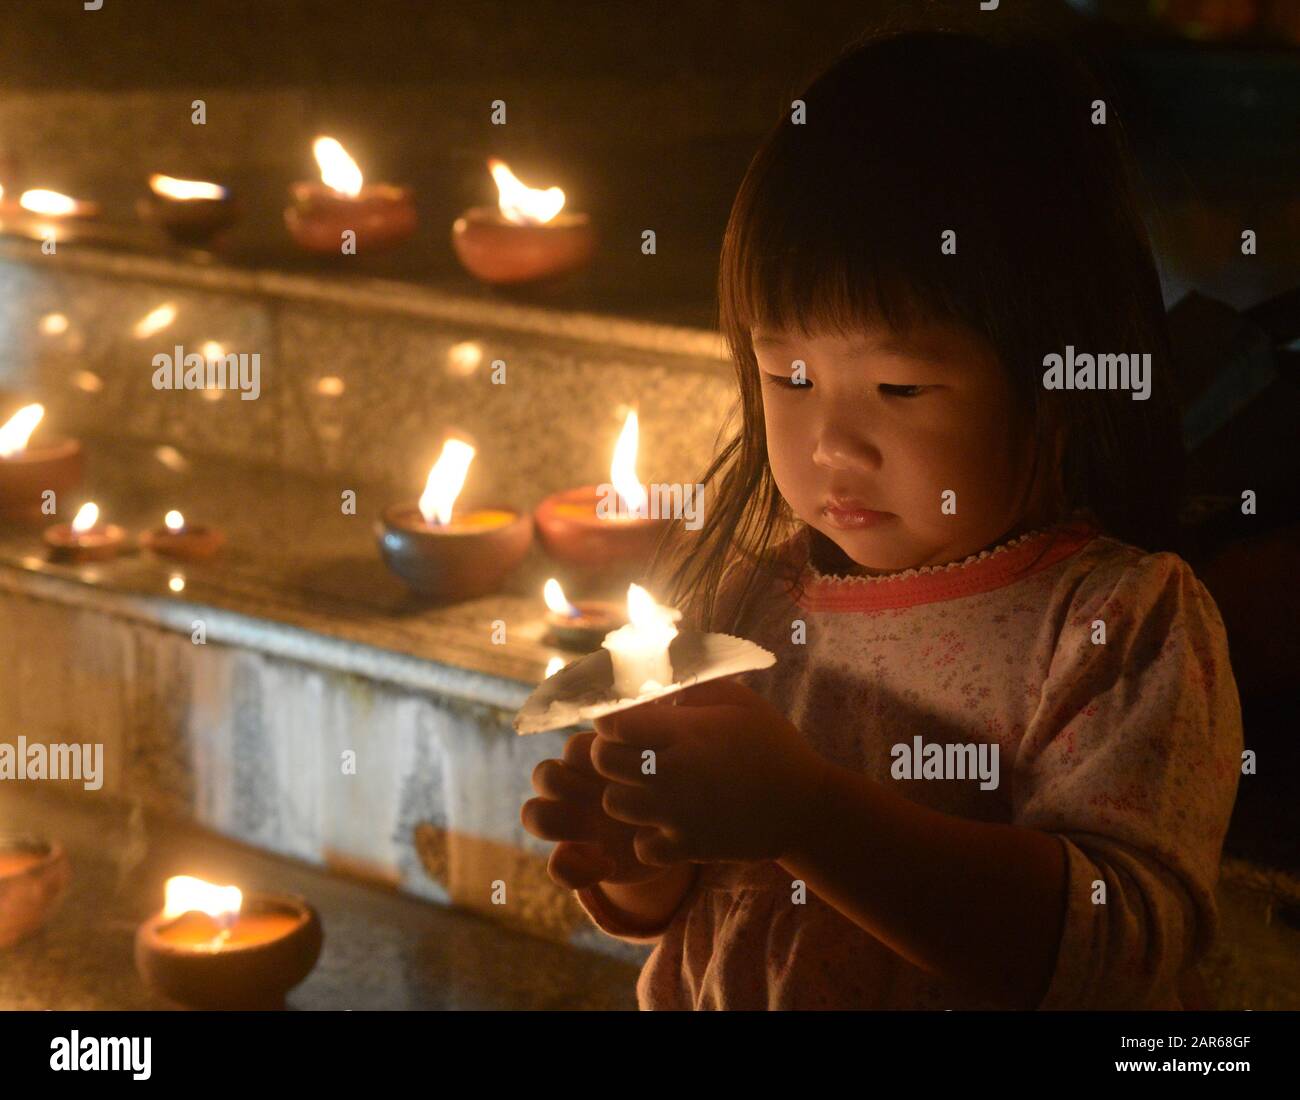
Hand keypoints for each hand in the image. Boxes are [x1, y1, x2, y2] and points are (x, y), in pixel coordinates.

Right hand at [522, 729, 675, 890]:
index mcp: (597, 762)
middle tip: (600, 796)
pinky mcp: (576, 859)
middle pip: (543, 774)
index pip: (573, 748)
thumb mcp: (669, 774)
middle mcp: (577, 789)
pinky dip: (578, 873)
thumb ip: (657, 753)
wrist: (675, 835)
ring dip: (558, 823)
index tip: (619, 771)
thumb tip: (637, 759)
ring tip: (594, 832)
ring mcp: (573, 823)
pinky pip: (556, 867)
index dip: (588, 757)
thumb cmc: (668, 795)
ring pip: (532, 812)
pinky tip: (608, 867)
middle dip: (564, 785)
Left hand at [590, 676, 827, 864]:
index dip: (612, 721)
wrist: (806, 806)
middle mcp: (673, 772)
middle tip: (632, 753)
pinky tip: (667, 823)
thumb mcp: (739, 700)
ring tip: (649, 789)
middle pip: (604, 761)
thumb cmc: (772, 745)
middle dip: (610, 753)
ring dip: (626, 794)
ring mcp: (678, 813)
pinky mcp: (688, 846)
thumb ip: (692, 687)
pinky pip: (642, 847)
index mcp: (685, 732)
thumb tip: (654, 684)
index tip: (628, 723)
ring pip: (615, 804)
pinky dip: (649, 838)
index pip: (613, 722)